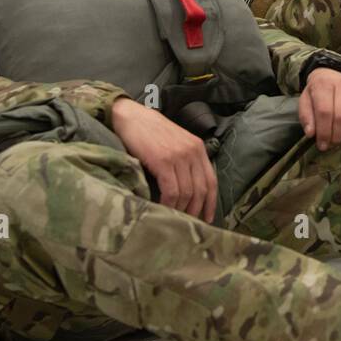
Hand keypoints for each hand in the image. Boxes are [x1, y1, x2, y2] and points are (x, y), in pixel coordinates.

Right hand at [110, 97, 216, 221]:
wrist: (129, 116)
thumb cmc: (149, 132)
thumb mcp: (175, 143)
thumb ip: (185, 162)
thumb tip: (188, 192)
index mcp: (198, 148)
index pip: (212, 181)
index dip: (211, 203)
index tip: (207, 219)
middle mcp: (192, 151)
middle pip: (201, 190)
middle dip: (196, 210)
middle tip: (187, 224)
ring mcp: (179, 156)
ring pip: (187, 192)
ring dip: (181, 210)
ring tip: (174, 220)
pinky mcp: (163, 160)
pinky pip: (172, 190)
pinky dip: (169, 203)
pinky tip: (163, 209)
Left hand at [299, 67, 340, 150]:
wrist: (332, 74)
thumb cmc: (317, 91)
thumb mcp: (305, 101)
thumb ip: (306, 117)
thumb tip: (311, 134)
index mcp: (323, 83)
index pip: (325, 112)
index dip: (323, 132)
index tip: (322, 145)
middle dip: (335, 136)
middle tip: (330, 144)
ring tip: (338, 137)